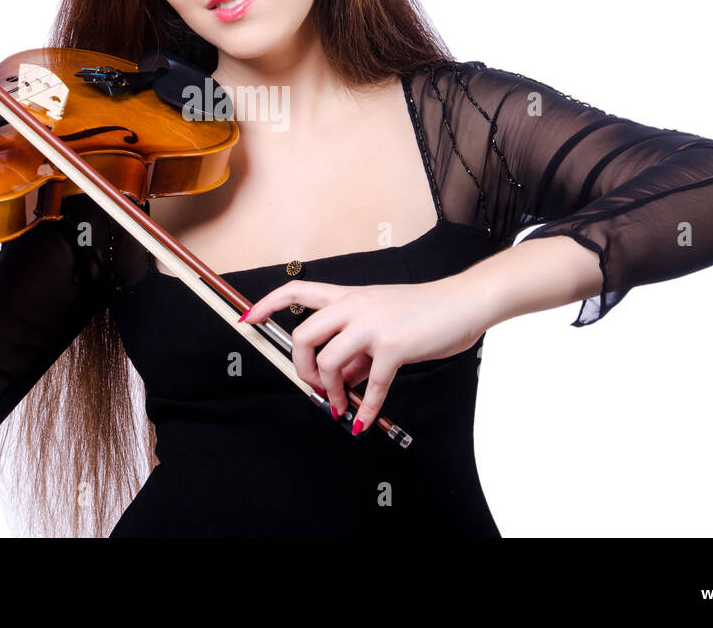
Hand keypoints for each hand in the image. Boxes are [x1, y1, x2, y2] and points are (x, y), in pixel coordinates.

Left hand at [240, 276, 493, 434]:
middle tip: (315, 388)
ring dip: (333, 393)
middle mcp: (354, 307)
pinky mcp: (393, 347)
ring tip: (343, 407)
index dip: (268, 304)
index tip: (249, 319)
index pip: (296, 291)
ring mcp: (372, 325)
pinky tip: (365, 422)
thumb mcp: (382, 320)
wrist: (463, 303)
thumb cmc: (424, 311)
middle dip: (301, 369)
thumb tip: (341, 378)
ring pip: (329, 363)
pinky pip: (370, 386)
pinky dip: (365, 409)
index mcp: (349, 296)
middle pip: (303, 336)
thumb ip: (357, 346)